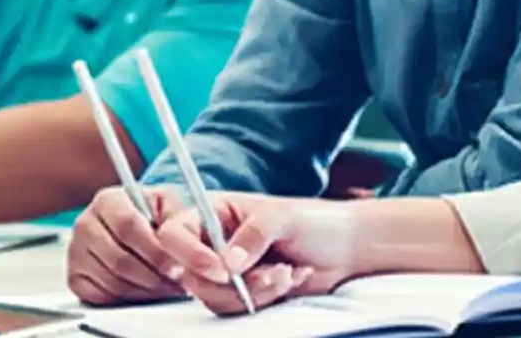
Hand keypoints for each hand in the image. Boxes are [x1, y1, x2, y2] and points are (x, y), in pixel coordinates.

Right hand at [68, 186, 187, 305]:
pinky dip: (126, 300)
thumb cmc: (157, 220)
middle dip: (153, 276)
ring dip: (144, 290)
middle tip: (174, 282)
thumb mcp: (173, 210)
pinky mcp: (75, 278)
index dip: (155, 251)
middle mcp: (86, 223)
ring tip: (163, 286)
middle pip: (120, 259)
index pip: (128, 226)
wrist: (141, 234)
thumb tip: (188, 248)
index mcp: (108, 200)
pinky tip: (142, 291)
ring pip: (112, 281)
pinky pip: (100, 298)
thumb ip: (181, 225)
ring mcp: (76, 251)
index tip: (176, 266)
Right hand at [156, 192, 354, 315]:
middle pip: (191, 275)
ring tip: (286, 272)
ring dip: (254, 291)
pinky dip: (265, 299)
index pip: (175, 234)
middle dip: (233, 281)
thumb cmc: (313, 221)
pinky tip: (290, 278)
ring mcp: (226, 271)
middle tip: (270, 272)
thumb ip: (252, 237)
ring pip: (214, 296)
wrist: (345, 249)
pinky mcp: (243, 293)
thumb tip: (227, 264)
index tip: (222, 269)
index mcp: (213, 213)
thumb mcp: (281, 218)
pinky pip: (236, 308)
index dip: (189, 255)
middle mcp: (212, 243)